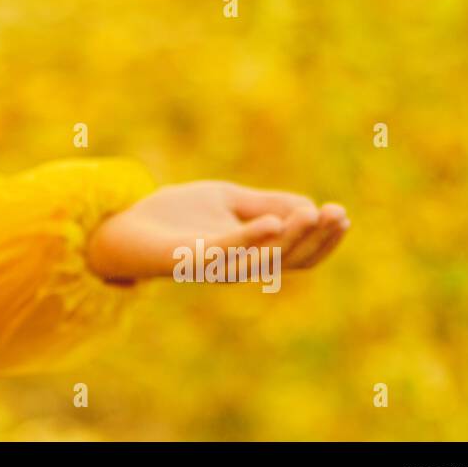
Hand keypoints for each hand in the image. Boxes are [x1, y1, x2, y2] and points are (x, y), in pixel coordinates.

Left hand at [86, 180, 348, 281]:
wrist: (124, 223)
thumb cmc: (176, 215)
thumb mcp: (228, 200)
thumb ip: (264, 204)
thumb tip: (308, 206)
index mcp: (249, 253)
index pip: (297, 254)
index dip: (323, 240)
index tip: (344, 215)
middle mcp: (236, 265)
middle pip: (288, 259)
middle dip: (317, 238)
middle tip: (339, 215)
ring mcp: (214, 265)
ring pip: (263, 259)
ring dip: (292, 237)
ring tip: (314, 215)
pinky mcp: (189, 259)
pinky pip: (224, 252)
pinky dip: (249, 238)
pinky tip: (271, 221)